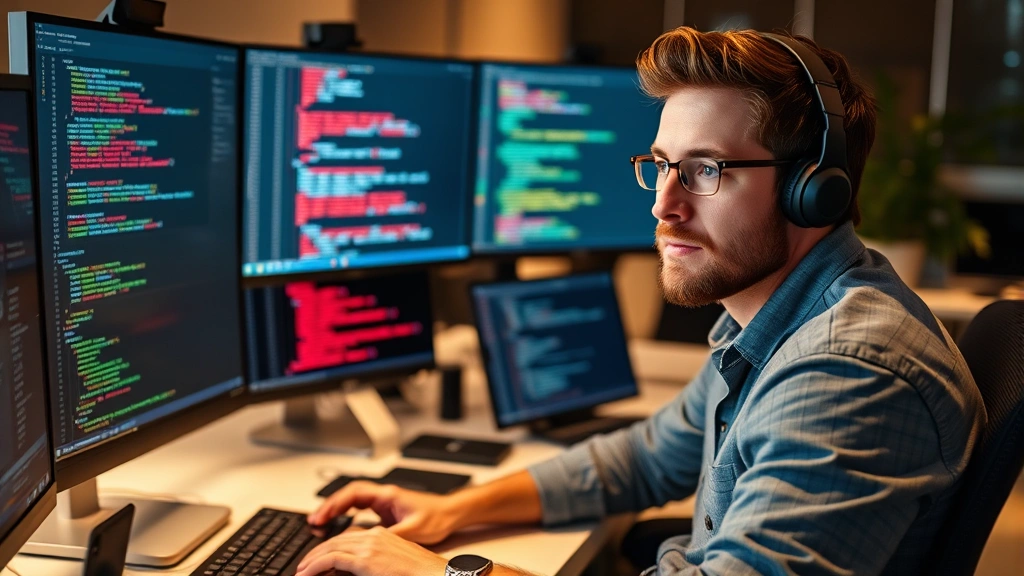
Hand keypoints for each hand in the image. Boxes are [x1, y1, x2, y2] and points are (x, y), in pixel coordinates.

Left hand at [296, 525, 447, 575]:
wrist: (436, 574)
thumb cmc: (421, 573)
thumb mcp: (394, 563)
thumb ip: (376, 562)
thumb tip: (356, 569)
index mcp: (382, 535)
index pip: (347, 537)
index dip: (329, 548)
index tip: (318, 559)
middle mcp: (374, 536)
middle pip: (336, 540)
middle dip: (316, 553)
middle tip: (303, 566)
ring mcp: (369, 546)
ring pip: (329, 548)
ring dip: (311, 561)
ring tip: (301, 572)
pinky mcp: (365, 559)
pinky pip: (330, 560)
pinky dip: (314, 566)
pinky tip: (306, 573)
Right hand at [308, 481, 460, 544]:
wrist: (452, 513)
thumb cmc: (437, 517)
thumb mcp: (412, 530)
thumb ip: (390, 536)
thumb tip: (368, 544)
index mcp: (388, 496)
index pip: (353, 494)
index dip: (334, 504)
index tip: (321, 517)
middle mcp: (384, 496)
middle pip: (348, 496)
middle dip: (329, 507)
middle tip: (313, 522)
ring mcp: (384, 503)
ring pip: (353, 501)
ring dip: (336, 510)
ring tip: (320, 524)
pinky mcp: (387, 511)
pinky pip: (360, 509)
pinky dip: (347, 515)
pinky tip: (339, 525)